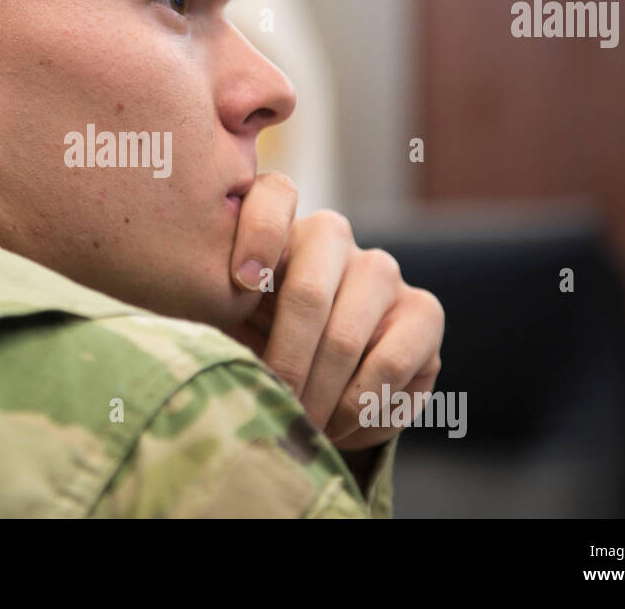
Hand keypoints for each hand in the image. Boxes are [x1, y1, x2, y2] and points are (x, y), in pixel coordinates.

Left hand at [224, 172, 443, 450]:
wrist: (319, 381)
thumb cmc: (255, 341)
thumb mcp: (226, 320)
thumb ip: (216, 307)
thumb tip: (200, 321)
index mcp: (276, 222)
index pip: (273, 196)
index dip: (258, 235)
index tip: (241, 284)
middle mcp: (333, 235)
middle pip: (307, 293)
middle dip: (283, 365)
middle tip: (269, 408)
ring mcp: (382, 269)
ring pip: (345, 338)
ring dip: (318, 397)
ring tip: (301, 427)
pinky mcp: (424, 311)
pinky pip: (390, 364)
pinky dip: (358, 407)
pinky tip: (338, 424)